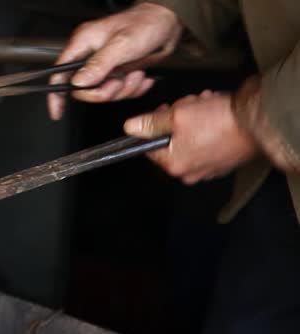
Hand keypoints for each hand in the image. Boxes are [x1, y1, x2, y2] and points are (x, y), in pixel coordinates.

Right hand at [48, 2, 183, 119]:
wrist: (169, 23)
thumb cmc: (146, 23)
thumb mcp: (121, 45)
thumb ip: (98, 65)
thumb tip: (78, 82)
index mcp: (83, 44)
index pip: (59, 74)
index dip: (56, 95)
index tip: (58, 112)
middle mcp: (91, 56)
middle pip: (83, 90)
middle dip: (104, 91)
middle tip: (118, 81)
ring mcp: (105, 66)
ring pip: (103, 93)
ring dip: (123, 88)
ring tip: (135, 73)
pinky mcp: (118, 73)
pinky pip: (119, 92)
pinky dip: (133, 88)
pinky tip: (140, 75)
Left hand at [124, 90, 257, 184]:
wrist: (258, 120)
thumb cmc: (220, 120)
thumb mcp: (177, 115)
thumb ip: (150, 122)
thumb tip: (130, 128)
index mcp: (174, 166)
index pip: (148, 146)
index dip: (154, 124)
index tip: (165, 112)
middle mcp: (190, 172)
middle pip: (170, 141)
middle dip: (177, 119)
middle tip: (189, 105)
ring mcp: (208, 168)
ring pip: (189, 138)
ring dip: (194, 118)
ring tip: (206, 106)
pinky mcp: (224, 160)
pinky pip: (207, 142)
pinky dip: (209, 126)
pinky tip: (217, 114)